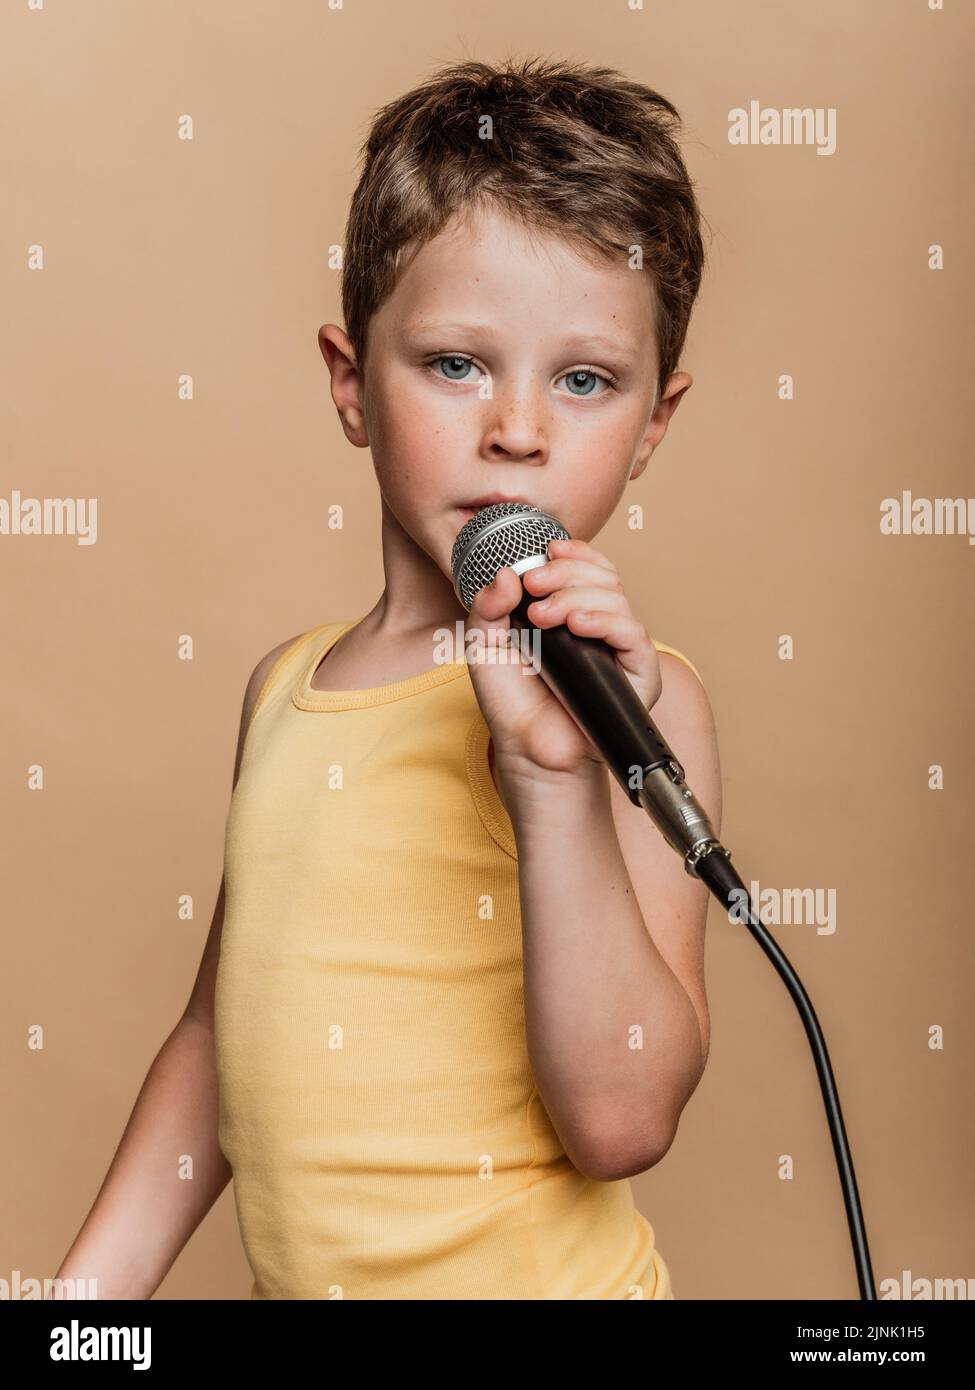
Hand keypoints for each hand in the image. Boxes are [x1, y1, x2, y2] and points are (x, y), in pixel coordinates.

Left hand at [464, 537, 662, 789]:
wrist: (528, 752)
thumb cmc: (512, 705)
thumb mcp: (484, 647)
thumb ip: (487, 607)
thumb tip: (507, 574)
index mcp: (569, 613)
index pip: (586, 568)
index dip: (573, 552)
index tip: (546, 551)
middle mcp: (598, 626)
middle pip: (602, 575)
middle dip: (566, 571)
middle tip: (534, 587)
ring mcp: (618, 649)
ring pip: (616, 597)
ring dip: (576, 594)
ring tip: (542, 616)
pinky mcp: (637, 674)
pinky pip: (633, 633)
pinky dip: (606, 621)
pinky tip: (578, 625)